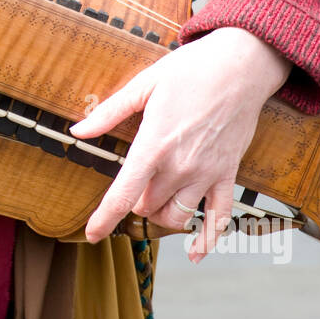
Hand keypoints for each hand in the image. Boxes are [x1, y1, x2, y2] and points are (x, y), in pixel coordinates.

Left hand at [71, 27, 290, 260]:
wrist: (241, 65)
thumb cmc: (190, 70)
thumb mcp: (144, 84)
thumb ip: (109, 113)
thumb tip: (78, 130)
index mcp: (153, 144)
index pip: (123, 194)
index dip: (104, 218)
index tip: (92, 233)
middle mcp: (179, 166)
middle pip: (146, 206)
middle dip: (134, 200)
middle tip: (135, 182)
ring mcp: (206, 173)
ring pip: (175, 216)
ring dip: (160, 214)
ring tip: (156, 198)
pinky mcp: (228, 174)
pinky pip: (219, 218)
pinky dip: (207, 239)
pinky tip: (196, 253)